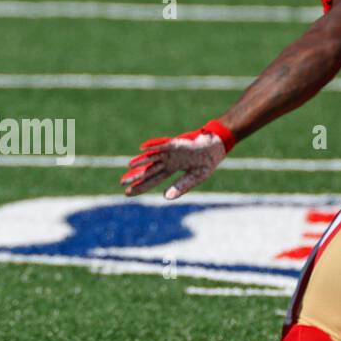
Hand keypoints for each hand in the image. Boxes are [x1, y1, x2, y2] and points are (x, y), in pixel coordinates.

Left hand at [120, 119, 234, 199]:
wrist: (218, 145)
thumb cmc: (207, 161)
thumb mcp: (195, 177)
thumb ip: (181, 186)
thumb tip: (165, 197)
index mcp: (172, 169)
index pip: (152, 179)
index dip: (141, 186)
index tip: (127, 193)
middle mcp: (168, 160)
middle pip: (149, 170)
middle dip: (136, 176)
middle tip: (121, 183)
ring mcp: (171, 152)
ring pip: (152, 157)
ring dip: (141, 161)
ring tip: (129, 166)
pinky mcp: (177, 144)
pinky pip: (163, 144)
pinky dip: (153, 146)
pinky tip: (142, 149)